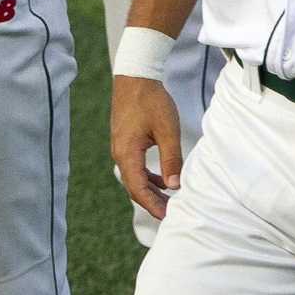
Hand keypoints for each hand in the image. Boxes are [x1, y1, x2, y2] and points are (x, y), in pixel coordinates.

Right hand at [111, 74, 183, 218]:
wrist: (135, 76)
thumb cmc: (151, 101)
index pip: (138, 190)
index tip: (169, 218)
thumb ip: (171, 160)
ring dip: (151, 191)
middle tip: (172, 215)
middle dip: (152, 203)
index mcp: (127, 153)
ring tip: (170, 201)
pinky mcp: (124, 141)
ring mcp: (120, 147)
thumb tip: (175, 187)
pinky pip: (134, 167)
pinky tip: (162, 180)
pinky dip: (148, 178)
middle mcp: (119, 153)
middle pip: (134, 187)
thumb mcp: (167, 131)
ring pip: (134, 178)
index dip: (154, 206)